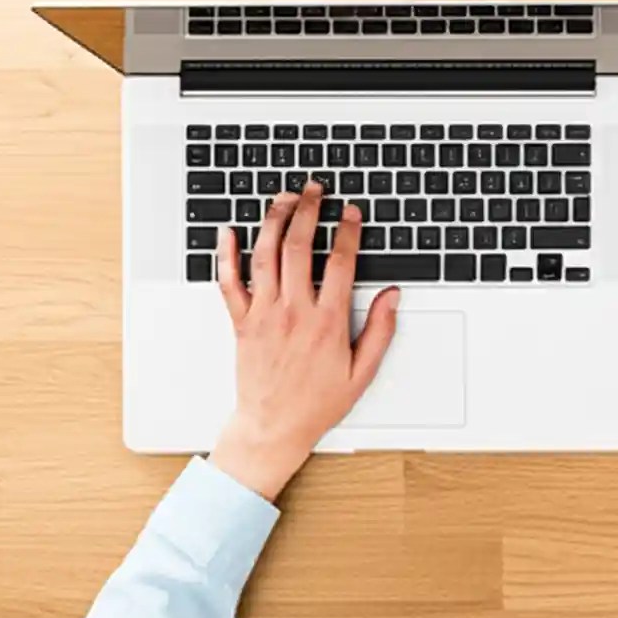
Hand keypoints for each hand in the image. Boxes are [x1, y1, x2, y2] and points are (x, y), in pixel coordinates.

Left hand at [207, 182, 399, 499]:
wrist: (273, 426)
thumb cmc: (317, 403)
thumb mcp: (362, 372)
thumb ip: (381, 331)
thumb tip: (392, 296)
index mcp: (327, 322)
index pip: (340, 263)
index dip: (347, 231)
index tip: (351, 213)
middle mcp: (293, 312)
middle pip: (299, 247)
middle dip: (308, 211)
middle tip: (315, 190)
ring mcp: (263, 315)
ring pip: (265, 255)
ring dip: (274, 221)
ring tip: (284, 198)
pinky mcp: (241, 322)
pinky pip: (228, 282)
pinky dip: (226, 254)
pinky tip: (228, 232)